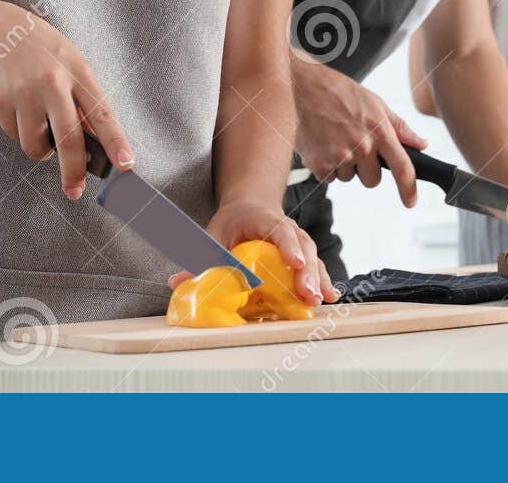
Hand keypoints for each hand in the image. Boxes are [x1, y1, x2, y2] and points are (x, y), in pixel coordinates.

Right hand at [0, 0, 132, 198]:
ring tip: (39, 126)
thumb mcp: (70, 61)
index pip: (102, 113)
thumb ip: (82, 97)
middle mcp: (52, 82)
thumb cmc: (40, 48)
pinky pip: (13, 135)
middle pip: (69, 139)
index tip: (126, 165)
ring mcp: (24, 92)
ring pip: (36, 145)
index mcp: (78, 71)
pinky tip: (18, 108)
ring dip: (40, 149)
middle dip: (73, 172)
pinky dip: (19, 132)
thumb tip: (95, 142)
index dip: (116, 142)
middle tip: (75, 191)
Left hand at [168, 201, 338, 306]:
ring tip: (320, 300)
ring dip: (318, 279)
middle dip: (307, 272)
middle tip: (308, 294)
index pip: (280, 231)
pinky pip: (314, 267)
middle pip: (302, 247)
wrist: (250, 207)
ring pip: (312, 257)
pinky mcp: (301, 255)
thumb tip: (177, 282)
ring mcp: (297, 241)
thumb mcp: (213, 235)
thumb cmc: (232, 222)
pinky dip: (323, 281)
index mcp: (265, 220)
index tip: (296, 264)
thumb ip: (200, 258)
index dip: (289, 247)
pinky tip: (330, 298)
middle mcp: (287, 228)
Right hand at [291, 57, 427, 206]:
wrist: (301, 87)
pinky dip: (326, 166)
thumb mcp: (375, 103)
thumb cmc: (339, 92)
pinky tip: (321, 144)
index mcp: (380, 130)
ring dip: (344, 165)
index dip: (409, 189)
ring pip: (349, 177)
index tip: (411, 202)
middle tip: (354, 145)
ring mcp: (340, 156)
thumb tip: (421, 144)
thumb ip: (399, 127)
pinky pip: (329, 177)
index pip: (402, 167)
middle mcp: (362, 146)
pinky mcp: (319, 164)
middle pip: (373, 180)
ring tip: (334, 138)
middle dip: (366, 169)